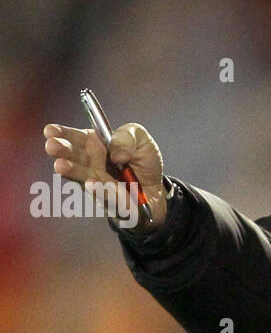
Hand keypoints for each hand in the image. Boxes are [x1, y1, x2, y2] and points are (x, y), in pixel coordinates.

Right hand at [43, 121, 167, 231]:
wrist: (159, 191)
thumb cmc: (143, 162)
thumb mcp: (140, 139)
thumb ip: (127, 137)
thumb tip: (116, 153)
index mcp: (95, 146)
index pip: (75, 138)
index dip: (61, 134)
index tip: (50, 131)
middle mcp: (91, 165)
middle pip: (73, 158)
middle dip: (61, 151)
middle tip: (52, 146)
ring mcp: (98, 185)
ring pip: (82, 178)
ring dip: (72, 172)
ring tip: (61, 166)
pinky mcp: (111, 202)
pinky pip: (105, 197)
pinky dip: (99, 191)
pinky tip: (90, 184)